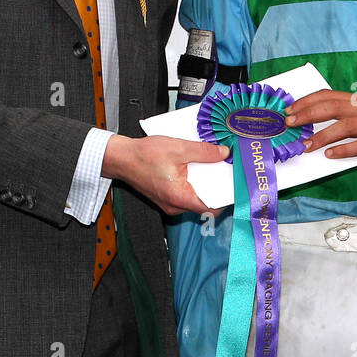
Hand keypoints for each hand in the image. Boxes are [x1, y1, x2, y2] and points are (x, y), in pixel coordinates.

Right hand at [101, 134, 226, 215]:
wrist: (121, 158)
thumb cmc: (144, 155)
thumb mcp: (179, 148)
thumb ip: (204, 152)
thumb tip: (224, 153)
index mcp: (179, 197)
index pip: (212, 207)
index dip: (226, 198)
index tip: (234, 185)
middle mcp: (175, 205)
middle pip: (205, 204)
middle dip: (217, 189)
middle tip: (226, 173)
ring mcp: (170, 203)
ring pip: (195, 199)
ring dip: (204, 185)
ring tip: (212, 167)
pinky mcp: (166, 197)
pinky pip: (186, 194)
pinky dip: (193, 184)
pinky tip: (195, 168)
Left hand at [285, 89, 356, 182]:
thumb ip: (339, 121)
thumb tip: (305, 125)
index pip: (329, 95)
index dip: (307, 101)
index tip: (290, 111)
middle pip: (333, 107)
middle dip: (309, 115)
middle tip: (291, 124)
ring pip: (345, 126)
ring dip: (322, 136)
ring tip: (306, 145)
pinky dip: (343, 149)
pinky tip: (329, 155)